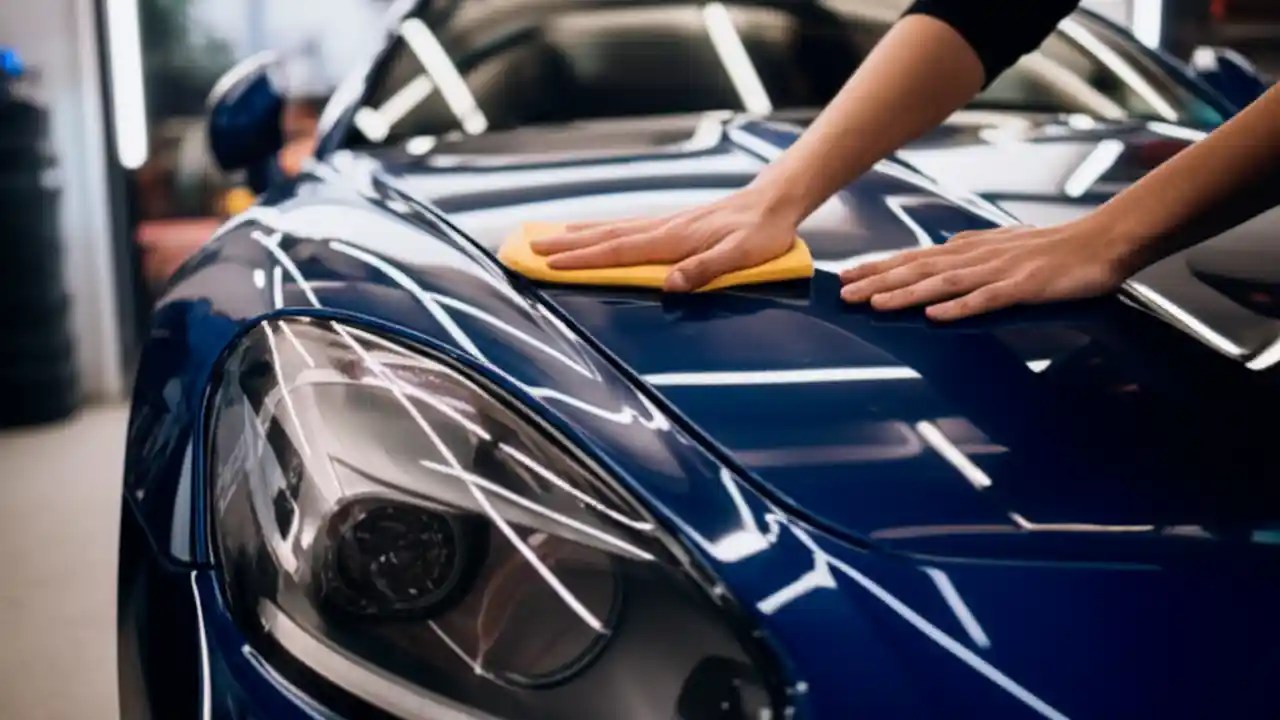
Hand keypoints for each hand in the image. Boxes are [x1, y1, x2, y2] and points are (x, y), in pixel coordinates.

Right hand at [530, 187, 801, 291]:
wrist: (774, 202)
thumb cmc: (762, 233)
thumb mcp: (742, 256)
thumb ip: (705, 269)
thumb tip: (669, 285)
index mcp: (675, 239)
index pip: (620, 251)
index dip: (585, 259)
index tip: (553, 263)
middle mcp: (664, 228)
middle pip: (606, 238)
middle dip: (568, 246)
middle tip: (532, 249)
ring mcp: (665, 224)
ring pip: (613, 230)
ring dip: (579, 236)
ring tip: (549, 238)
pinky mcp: (671, 224)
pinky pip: (628, 228)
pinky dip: (603, 231)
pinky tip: (593, 233)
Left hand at [839, 221, 1137, 320]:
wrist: (1101, 242)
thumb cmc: (1051, 247)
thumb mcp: (1001, 245)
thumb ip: (969, 249)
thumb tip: (940, 249)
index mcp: (969, 250)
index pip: (914, 258)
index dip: (879, 266)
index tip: (846, 275)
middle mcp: (976, 257)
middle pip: (919, 270)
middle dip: (879, 281)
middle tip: (844, 292)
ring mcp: (999, 271)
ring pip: (944, 284)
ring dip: (907, 293)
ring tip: (875, 303)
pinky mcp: (1024, 287)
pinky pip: (987, 299)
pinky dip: (960, 307)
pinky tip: (936, 316)